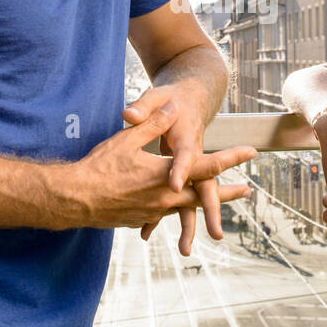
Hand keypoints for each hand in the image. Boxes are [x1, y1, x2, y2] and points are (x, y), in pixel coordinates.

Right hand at [60, 98, 254, 239]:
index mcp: (166, 175)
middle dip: (226, 193)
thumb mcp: (127, 139)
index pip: (208, 166)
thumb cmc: (99, 168)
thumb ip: (153, 122)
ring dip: (203, 205)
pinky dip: (172, 210)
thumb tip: (174, 107)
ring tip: (213, 206)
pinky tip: (171, 208)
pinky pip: (163, 214)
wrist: (75, 199)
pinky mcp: (141, 218)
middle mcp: (165, 197)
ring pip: (185, 209)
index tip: (252, 152)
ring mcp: (154, 211)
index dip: (232, 158)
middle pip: (204, 195)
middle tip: (246, 191)